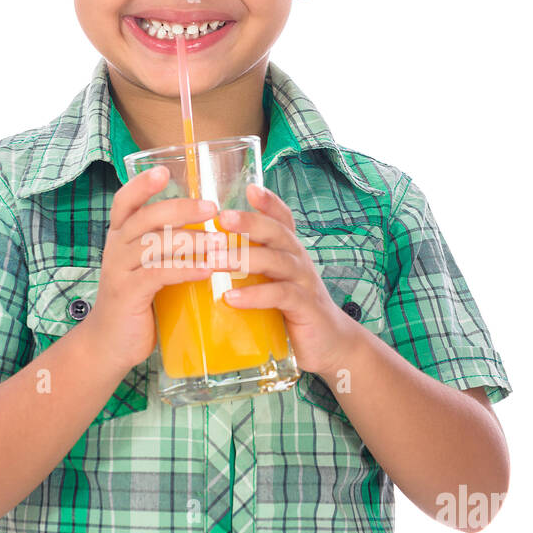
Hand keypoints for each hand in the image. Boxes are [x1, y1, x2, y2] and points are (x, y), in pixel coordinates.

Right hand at [85, 165, 218, 371]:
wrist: (110, 344)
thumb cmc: (137, 302)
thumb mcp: (147, 268)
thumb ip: (165, 248)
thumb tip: (209, 229)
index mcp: (120, 237)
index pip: (124, 202)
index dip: (142, 185)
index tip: (163, 171)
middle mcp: (116, 248)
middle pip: (146, 218)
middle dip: (181, 210)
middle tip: (213, 209)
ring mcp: (119, 271)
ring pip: (155, 245)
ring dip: (192, 242)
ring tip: (222, 243)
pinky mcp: (128, 294)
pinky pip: (158, 275)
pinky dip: (186, 270)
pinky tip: (207, 271)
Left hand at [214, 183, 361, 378]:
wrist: (329, 344)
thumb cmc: (290, 311)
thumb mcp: (271, 283)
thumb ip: (248, 268)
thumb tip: (203, 259)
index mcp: (288, 251)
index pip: (282, 219)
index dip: (269, 202)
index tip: (249, 188)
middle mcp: (298, 260)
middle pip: (276, 232)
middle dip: (249, 223)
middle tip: (221, 217)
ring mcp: (304, 282)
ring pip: (276, 261)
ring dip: (243, 258)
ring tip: (214, 260)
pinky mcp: (305, 308)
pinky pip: (280, 296)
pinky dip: (255, 295)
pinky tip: (231, 298)